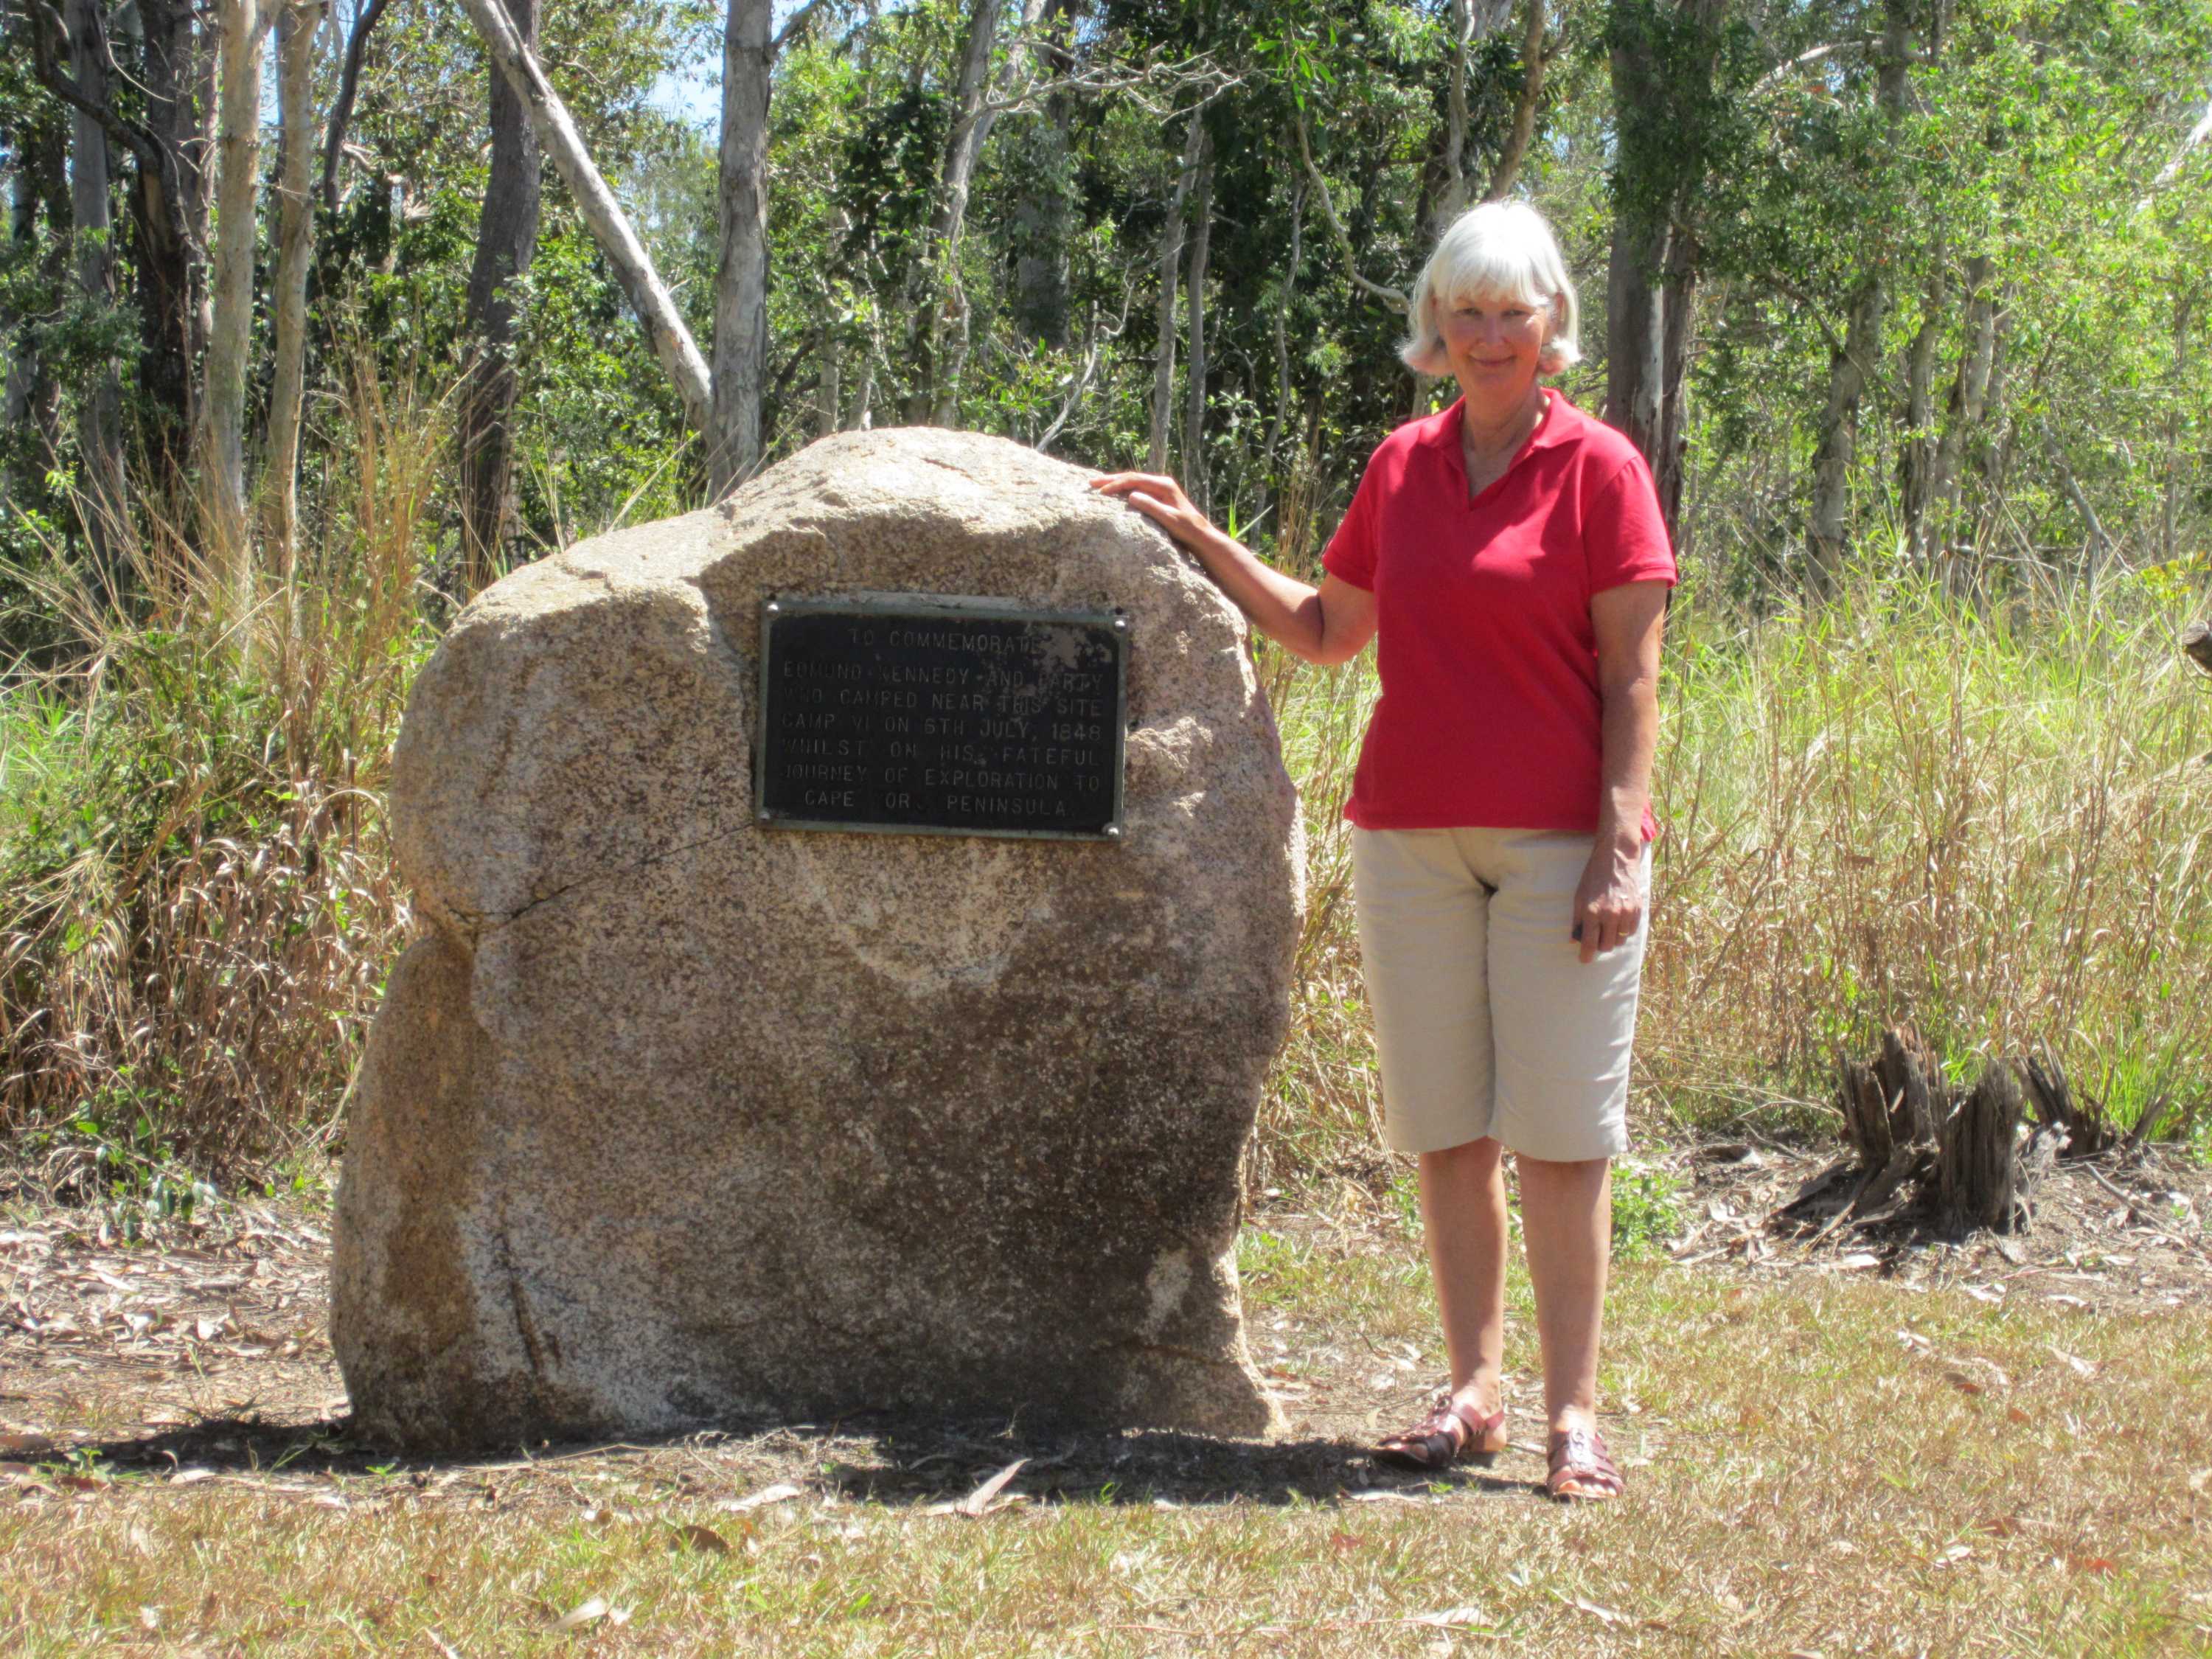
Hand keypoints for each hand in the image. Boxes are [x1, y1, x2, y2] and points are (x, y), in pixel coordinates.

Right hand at [1088, 471, 1216, 551]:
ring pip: (1132, 483)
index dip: (1116, 484)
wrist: (1199, 535)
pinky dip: (1122, 491)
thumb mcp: (1169, 520)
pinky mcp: (1156, 497)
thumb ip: (1151, 507)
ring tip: (1096, 485)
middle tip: (1091, 483)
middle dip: (1110, 480)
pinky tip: (1111, 494)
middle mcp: (1161, 484)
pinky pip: (1136, 490)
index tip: (1101, 492)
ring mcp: (1158, 489)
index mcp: (1164, 485)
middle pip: (1131, 478)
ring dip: (1114, 484)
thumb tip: (1131, 496)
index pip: (1135, 480)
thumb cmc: (1187, 529)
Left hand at [1571, 840, 1645, 963]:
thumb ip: (1577, 920)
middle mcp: (1610, 914)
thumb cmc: (1594, 877)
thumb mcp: (1579, 897)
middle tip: (1596, 937)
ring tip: (1607, 926)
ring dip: (1612, 938)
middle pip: (1606, 946)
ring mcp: (1626, 912)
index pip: (1589, 943)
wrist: (1616, 859)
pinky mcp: (1637, 909)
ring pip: (1620, 940)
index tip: (1584, 960)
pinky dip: (1624, 930)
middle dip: (1599, 945)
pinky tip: (1618, 920)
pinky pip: (1631, 931)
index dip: (1586, 955)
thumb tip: (1573, 940)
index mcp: (1592, 912)